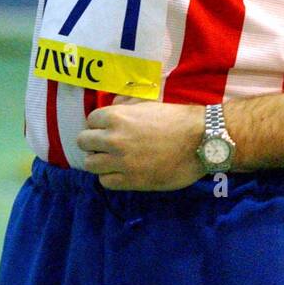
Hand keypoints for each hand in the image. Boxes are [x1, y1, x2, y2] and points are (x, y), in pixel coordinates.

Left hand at [76, 98, 205, 189]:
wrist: (199, 140)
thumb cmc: (177, 118)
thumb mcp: (149, 103)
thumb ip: (127, 104)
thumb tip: (114, 104)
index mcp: (117, 117)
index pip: (91, 121)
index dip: (99, 125)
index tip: (107, 129)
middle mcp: (113, 139)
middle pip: (84, 142)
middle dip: (93, 143)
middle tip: (106, 145)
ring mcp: (120, 162)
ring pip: (90, 164)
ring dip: (99, 161)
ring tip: (112, 160)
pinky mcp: (130, 181)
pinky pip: (105, 181)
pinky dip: (111, 177)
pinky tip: (123, 172)